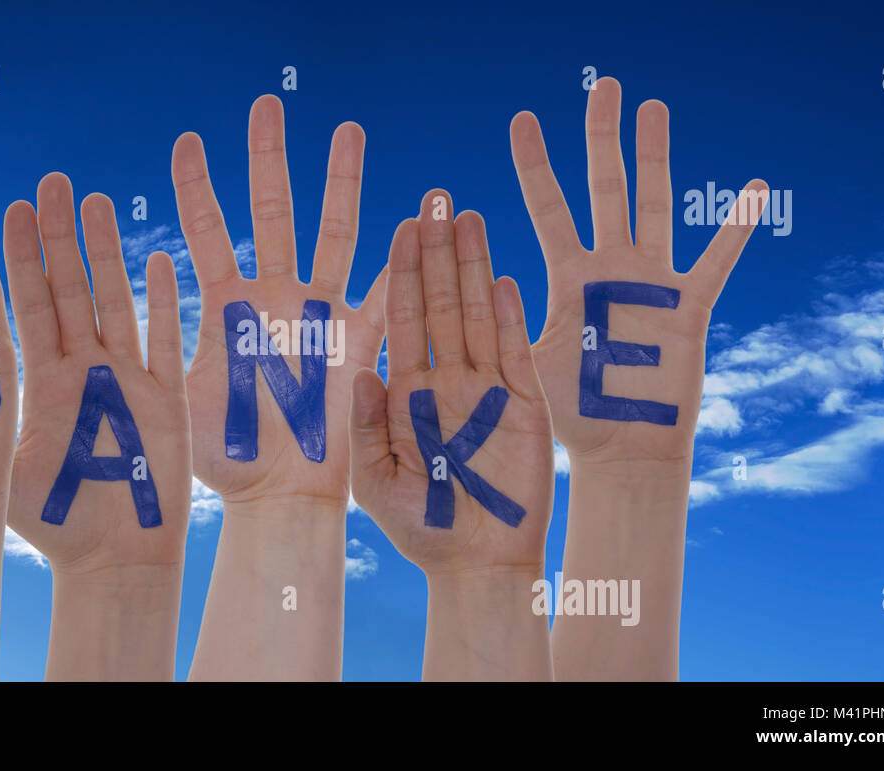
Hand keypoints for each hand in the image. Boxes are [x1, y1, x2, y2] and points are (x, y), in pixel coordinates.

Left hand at [2, 177, 190, 575]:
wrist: (116, 561)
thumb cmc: (55, 524)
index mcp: (39, 383)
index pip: (20, 304)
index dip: (10, 257)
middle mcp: (82, 372)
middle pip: (69, 291)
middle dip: (59, 237)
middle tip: (50, 182)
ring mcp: (126, 381)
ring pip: (115, 303)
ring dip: (107, 253)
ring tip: (96, 201)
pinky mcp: (167, 399)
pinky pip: (166, 343)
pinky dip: (164, 304)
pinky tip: (162, 260)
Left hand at [171, 95, 386, 507]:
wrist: (278, 499)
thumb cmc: (223, 460)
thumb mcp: (178, 398)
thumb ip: (159, 350)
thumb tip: (133, 293)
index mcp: (227, 308)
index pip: (206, 230)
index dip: (196, 186)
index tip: (186, 139)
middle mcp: (274, 299)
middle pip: (272, 213)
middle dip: (268, 159)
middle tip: (266, 103)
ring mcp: (319, 316)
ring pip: (334, 234)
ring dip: (342, 183)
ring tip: (348, 128)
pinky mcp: (358, 343)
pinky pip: (385, 292)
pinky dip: (404, 258)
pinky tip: (421, 214)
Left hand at [349, 191, 553, 574]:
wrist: (476, 565)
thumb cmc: (420, 526)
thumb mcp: (373, 479)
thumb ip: (365, 428)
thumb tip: (359, 374)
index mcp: (404, 391)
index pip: (400, 317)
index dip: (401, 271)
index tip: (401, 225)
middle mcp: (444, 379)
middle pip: (438, 302)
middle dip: (437, 251)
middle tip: (437, 197)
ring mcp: (485, 389)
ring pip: (475, 314)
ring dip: (472, 267)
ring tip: (469, 216)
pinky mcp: (524, 405)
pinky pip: (514, 353)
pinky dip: (508, 317)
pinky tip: (502, 278)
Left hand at [509, 77, 766, 465]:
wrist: (620, 454)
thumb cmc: (569, 415)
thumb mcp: (518, 367)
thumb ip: (499, 327)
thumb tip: (441, 306)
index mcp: (567, 279)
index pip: (547, 208)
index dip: (534, 164)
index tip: (521, 120)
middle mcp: (609, 270)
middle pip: (604, 189)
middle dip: (601, 138)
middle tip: (601, 86)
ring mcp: (651, 283)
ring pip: (656, 205)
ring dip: (656, 156)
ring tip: (654, 107)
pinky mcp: (689, 308)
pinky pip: (717, 261)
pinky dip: (737, 228)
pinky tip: (754, 187)